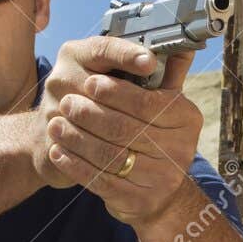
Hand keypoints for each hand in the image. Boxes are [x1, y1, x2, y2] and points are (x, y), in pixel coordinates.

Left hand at [29, 36, 203, 229]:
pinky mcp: (140, 201)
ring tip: (56, 124)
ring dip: (77, 138)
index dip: (116, 92)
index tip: (89, 81)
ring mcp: (161, 179)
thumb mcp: (162, 102)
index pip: (147, 102)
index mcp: (186, 119)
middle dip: (89, 113)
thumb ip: (164, 72)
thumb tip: (177, 40)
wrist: (157, 192)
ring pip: (109, 154)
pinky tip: (58, 151)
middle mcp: (180, 150)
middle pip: (125, 128)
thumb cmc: (153, 136)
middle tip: (64, 101)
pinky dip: (75, 165)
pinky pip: (100, 180)